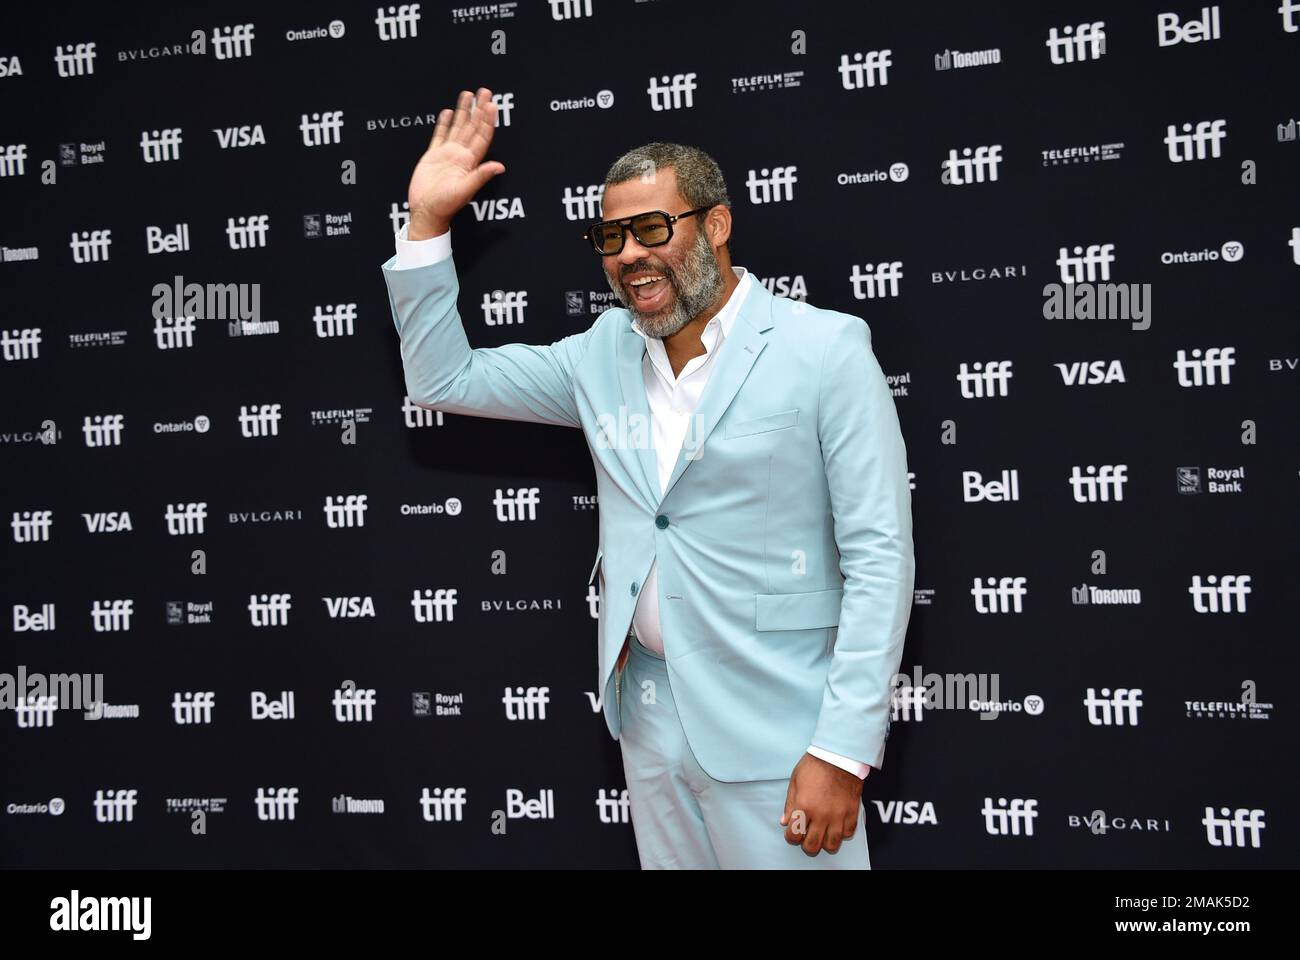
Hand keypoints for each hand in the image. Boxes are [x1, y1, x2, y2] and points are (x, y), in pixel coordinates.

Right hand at [407, 87, 505, 239]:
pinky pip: (440, 135)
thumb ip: (480, 176)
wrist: (426, 211)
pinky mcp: (433, 156)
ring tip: (468, 94)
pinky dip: (444, 123)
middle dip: (479, 109)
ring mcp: (447, 154)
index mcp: (469, 162)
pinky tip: (448, 112)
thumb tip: (500, 166)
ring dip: (464, 111)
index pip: (482, 137)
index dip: (487, 121)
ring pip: (458, 127)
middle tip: (485, 91)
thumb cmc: (445, 205)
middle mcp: (460, 156)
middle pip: (472, 127)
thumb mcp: (464, 190)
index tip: (491, 105)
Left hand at [780, 753, 863, 855]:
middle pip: (812, 846)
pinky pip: (848, 833)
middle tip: (806, 836)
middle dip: (806, 844)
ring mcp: (838, 816)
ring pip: (832, 844)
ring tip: (822, 834)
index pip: (793, 835)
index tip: (792, 833)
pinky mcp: (851, 813)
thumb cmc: (815, 765)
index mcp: (804, 807)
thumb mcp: (795, 781)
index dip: (790, 837)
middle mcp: (821, 815)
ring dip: (824, 842)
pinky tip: (836, 825)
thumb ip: (790, 804)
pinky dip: (841, 833)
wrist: (838, 756)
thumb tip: (785, 821)